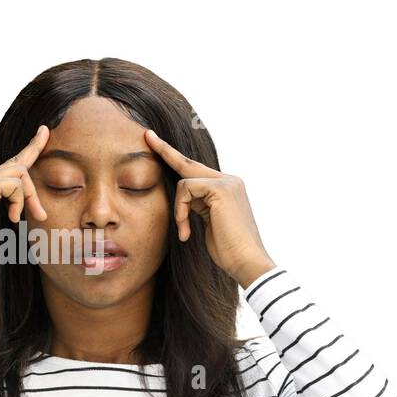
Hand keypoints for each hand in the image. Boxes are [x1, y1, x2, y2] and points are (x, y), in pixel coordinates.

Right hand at [0, 124, 50, 277]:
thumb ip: (9, 211)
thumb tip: (29, 206)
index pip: (9, 166)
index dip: (29, 149)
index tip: (44, 132)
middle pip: (17, 165)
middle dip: (34, 172)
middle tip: (42, 191)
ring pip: (19, 173)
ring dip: (30, 197)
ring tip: (35, 217)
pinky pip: (14, 184)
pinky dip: (19, 201)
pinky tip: (12, 218)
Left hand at [143, 128, 275, 286]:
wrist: (247, 262)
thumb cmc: (229, 251)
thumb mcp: (210, 224)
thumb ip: (199, 206)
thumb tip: (184, 198)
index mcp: (227, 188)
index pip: (196, 171)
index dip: (175, 159)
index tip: (158, 144)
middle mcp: (229, 180)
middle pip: (188, 162)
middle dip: (165, 150)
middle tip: (148, 135)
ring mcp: (227, 182)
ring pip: (184, 181)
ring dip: (178, 209)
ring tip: (185, 232)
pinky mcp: (221, 188)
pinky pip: (186, 190)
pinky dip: (180, 210)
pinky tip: (186, 230)